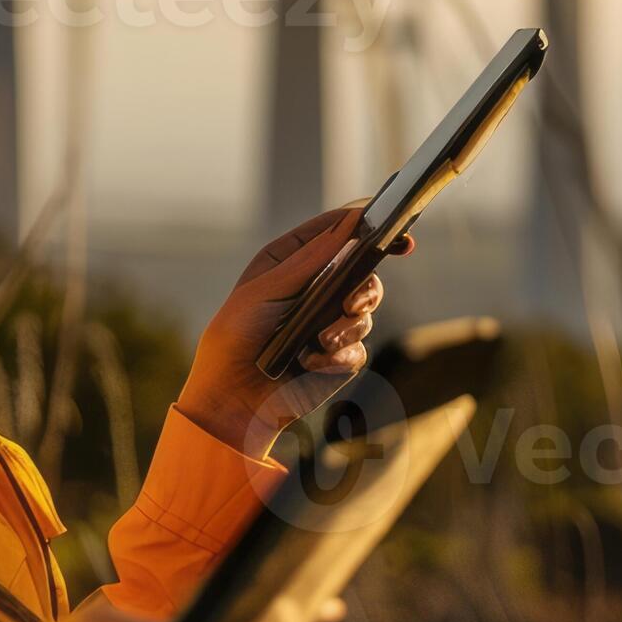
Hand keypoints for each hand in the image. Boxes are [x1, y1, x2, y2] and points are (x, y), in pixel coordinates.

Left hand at [179, 204, 404, 452]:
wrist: (231, 398)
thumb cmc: (236, 336)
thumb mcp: (266, 290)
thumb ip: (311, 259)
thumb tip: (350, 222)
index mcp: (292, 261)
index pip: (335, 232)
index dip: (364, 225)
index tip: (390, 226)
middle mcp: (316, 287)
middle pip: (364, 272)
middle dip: (365, 287)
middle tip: (352, 303)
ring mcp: (329, 321)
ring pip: (366, 312)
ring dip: (346, 327)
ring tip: (319, 341)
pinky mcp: (338, 356)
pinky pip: (357, 348)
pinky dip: (336, 356)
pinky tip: (311, 363)